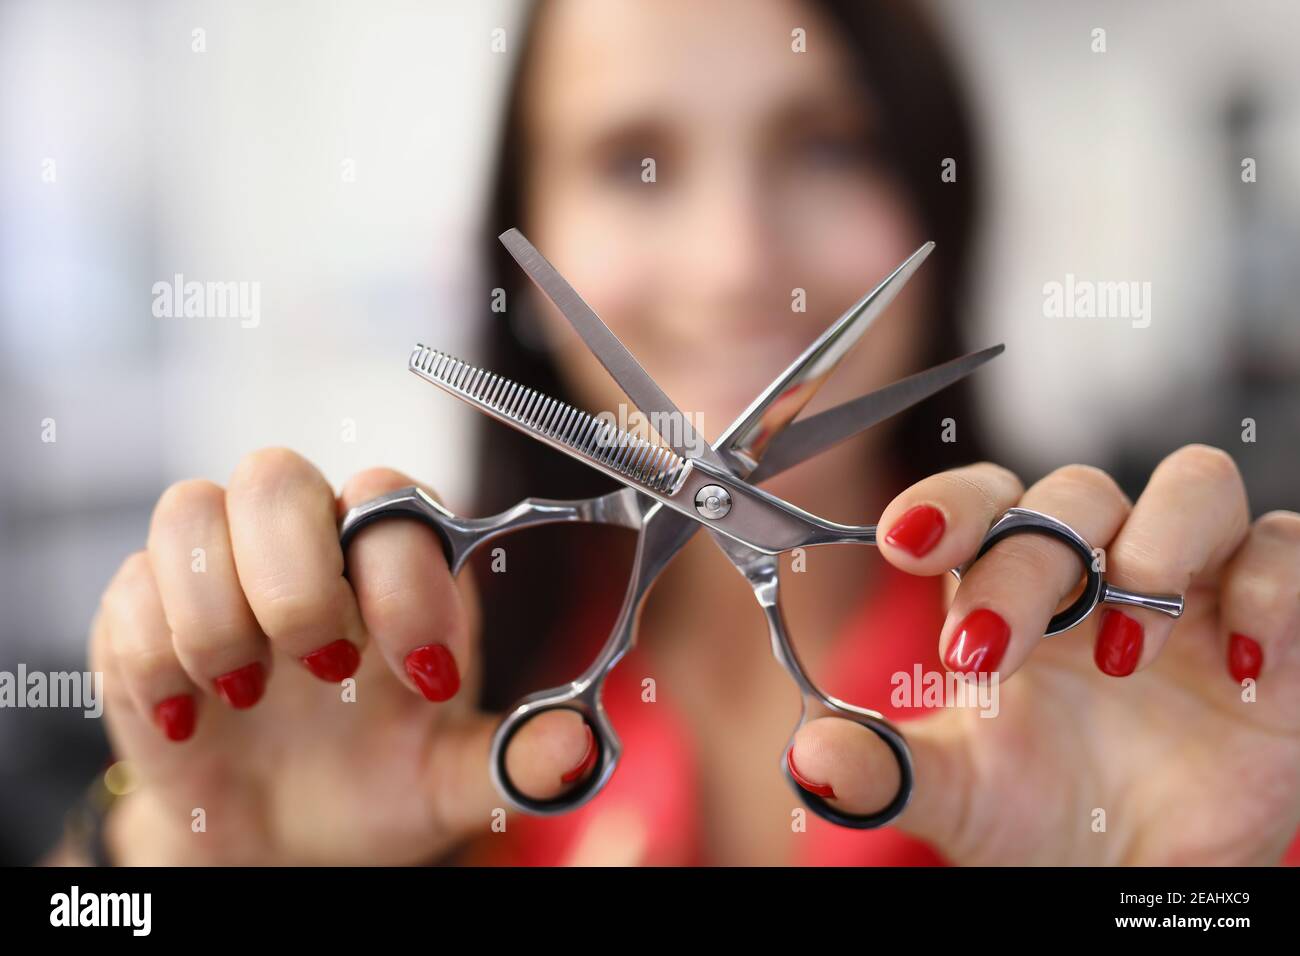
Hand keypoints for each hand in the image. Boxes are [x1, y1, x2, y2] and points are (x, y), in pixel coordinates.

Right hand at [90, 449, 595, 864]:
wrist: (282, 843)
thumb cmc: (377, 790)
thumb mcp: (451, 784)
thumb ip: (510, 762)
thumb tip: (575, 750)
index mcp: (394, 566)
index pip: (396, 502)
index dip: (406, 579)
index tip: (425, 677)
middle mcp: (307, 549)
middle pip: (275, 475)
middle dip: (293, 580)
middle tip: (322, 671)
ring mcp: (220, 575)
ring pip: (189, 508)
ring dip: (214, 611)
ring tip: (250, 698)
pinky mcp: (145, 615)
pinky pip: (125, 590)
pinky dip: (152, 657)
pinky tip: (189, 720)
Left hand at [785, 444, 1299, 863]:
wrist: (1141, 873)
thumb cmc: (1042, 814)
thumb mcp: (959, 795)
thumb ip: (888, 769)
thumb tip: (810, 757)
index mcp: (1015, 586)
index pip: (985, 500)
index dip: (949, 505)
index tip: (906, 541)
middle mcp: (1103, 565)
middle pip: (1072, 497)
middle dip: (1028, 560)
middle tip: (985, 652)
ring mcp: (1194, 582)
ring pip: (1193, 486)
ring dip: (1155, 548)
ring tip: (1118, 651)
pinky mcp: (1276, 615)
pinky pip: (1288, 549)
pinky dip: (1269, 588)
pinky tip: (1240, 664)